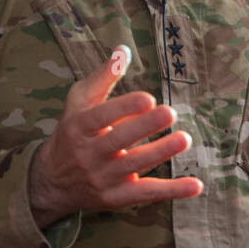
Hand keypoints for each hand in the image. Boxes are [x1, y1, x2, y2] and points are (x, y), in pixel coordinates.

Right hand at [29, 45, 202, 224]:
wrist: (52, 181)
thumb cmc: (73, 131)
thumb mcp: (79, 101)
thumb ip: (103, 76)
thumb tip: (124, 50)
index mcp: (79, 126)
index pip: (102, 116)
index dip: (124, 108)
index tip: (147, 98)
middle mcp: (89, 153)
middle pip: (118, 140)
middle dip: (144, 127)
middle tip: (170, 112)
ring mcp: (103, 178)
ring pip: (134, 166)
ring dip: (160, 153)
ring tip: (184, 139)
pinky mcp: (116, 198)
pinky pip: (146, 194)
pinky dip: (171, 191)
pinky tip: (196, 185)